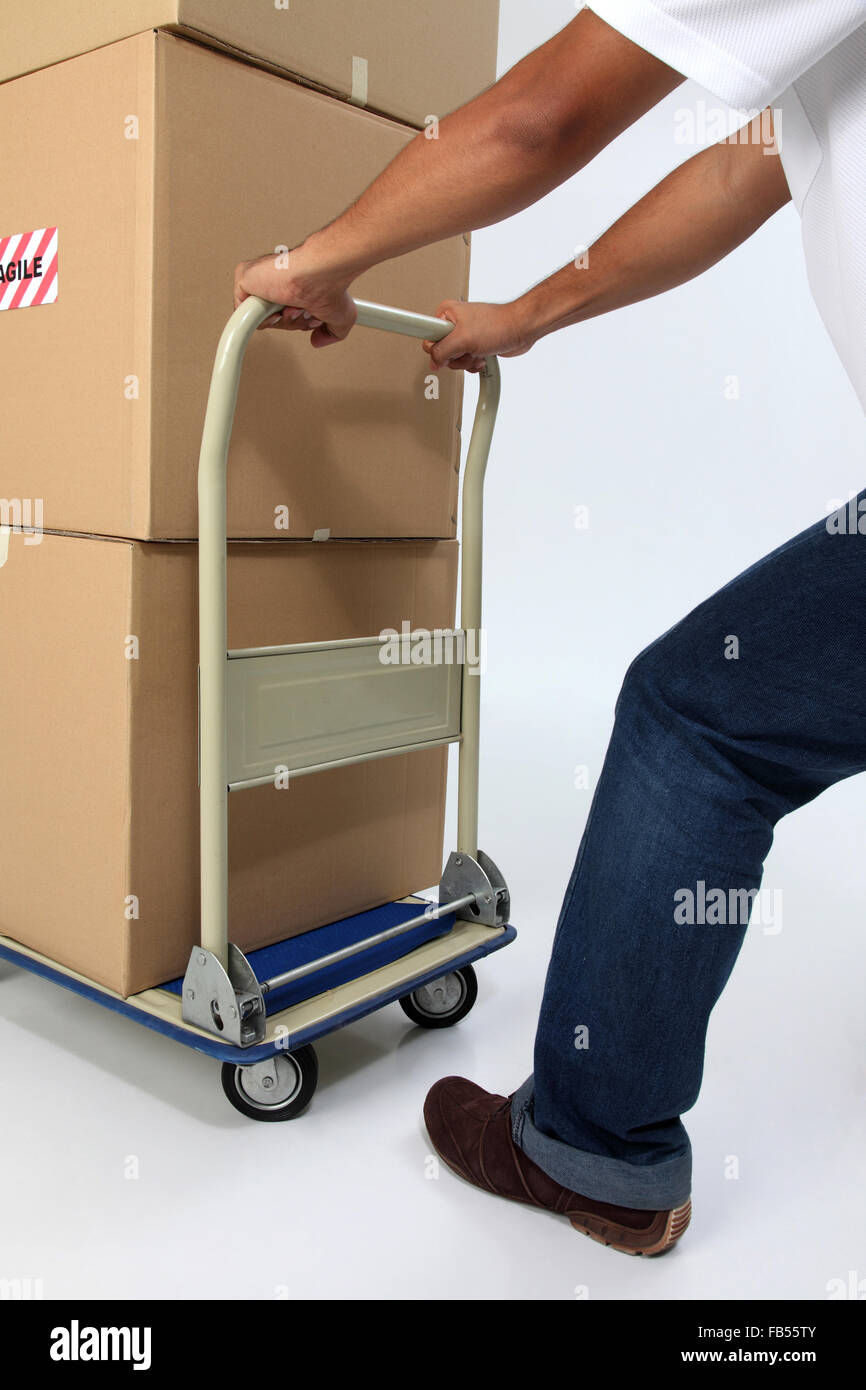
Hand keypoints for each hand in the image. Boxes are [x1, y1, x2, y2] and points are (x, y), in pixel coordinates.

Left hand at [233, 244, 356, 346]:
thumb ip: (331, 332)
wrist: (319, 272)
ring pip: (259, 318)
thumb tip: (318, 341)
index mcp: (290, 287)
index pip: (284, 316)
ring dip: (279, 321)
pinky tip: (276, 306)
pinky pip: (242, 312)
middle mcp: (274, 282)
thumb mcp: (340, 316)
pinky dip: (260, 316)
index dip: (298, 323)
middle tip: (301, 310)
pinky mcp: (244, 277)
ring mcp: (259, 280)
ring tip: (292, 305)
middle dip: (289, 322)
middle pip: (272, 320)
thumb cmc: (329, 285)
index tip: (311, 316)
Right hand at [421, 300, 535, 372]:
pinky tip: (482, 355)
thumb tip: (433, 361)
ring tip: (478, 350)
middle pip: (441, 352)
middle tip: (468, 348)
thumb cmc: (499, 325)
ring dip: (467, 361)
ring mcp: (464, 335)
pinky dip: (473, 363)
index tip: (450, 348)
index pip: (428, 337)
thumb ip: (442, 351)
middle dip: (456, 357)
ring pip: (454, 359)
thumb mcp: (463, 339)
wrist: (520, 329)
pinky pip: (465, 361)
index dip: (438, 348)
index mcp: (446, 313)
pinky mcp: (474, 344)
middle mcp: (453, 323)